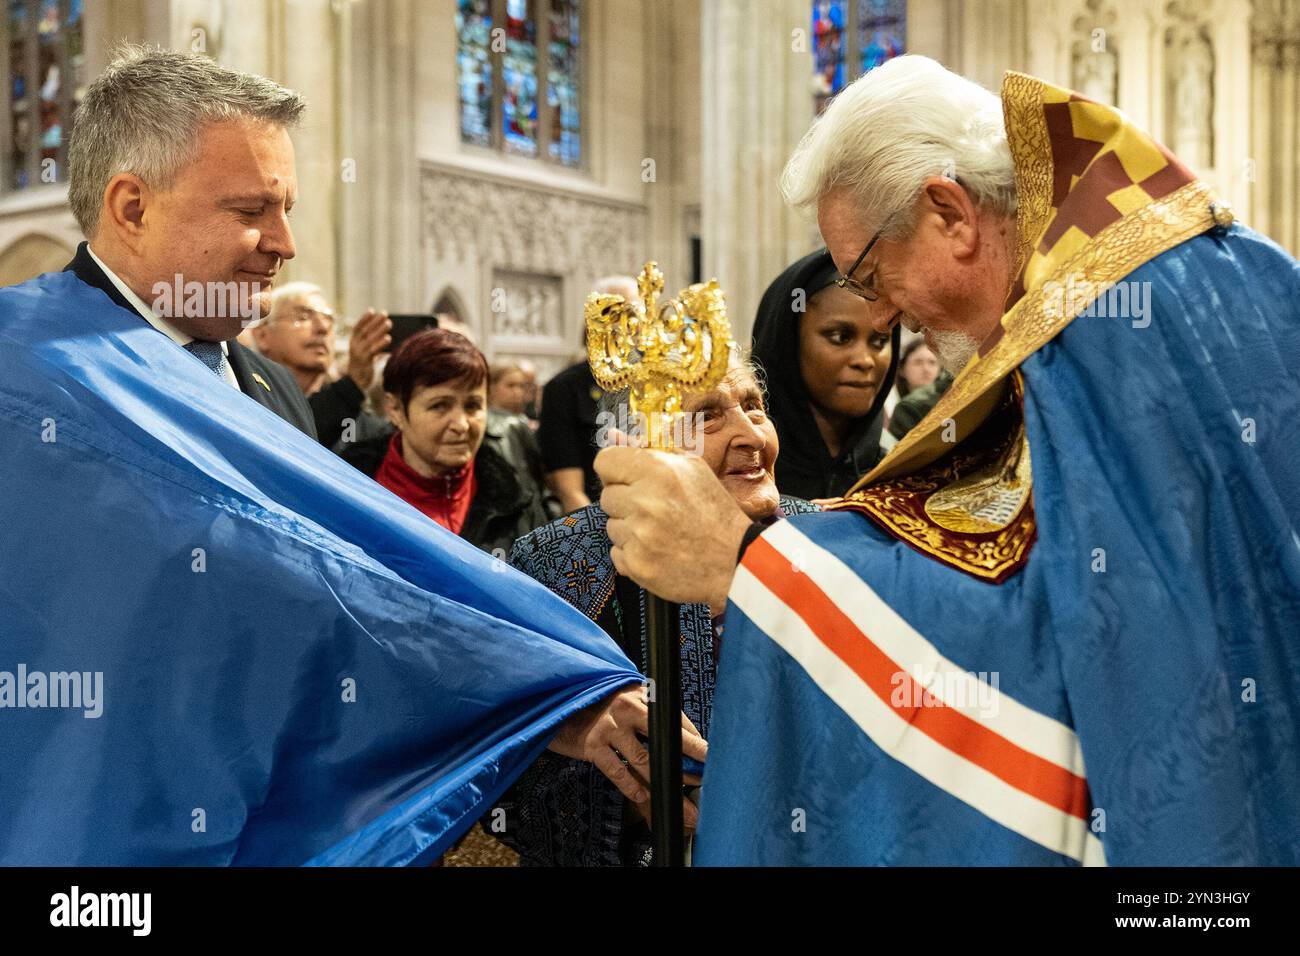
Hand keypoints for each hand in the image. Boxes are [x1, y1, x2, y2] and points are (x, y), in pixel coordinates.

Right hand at [346, 308, 391, 390]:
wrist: (355, 381)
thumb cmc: (362, 364)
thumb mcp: (363, 351)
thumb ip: (369, 341)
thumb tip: (382, 330)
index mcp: (353, 342)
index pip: (357, 327)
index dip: (364, 318)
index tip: (372, 310)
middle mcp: (354, 346)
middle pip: (365, 331)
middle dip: (375, 321)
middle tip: (384, 314)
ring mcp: (359, 353)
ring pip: (370, 339)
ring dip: (380, 330)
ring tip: (389, 323)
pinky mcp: (365, 360)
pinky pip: (373, 350)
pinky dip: (381, 343)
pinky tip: (388, 338)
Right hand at [549, 687, 706, 826]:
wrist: (559, 702)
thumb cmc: (598, 705)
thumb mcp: (627, 701)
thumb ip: (651, 717)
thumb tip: (685, 742)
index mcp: (642, 695)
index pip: (676, 721)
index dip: (695, 744)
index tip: (709, 760)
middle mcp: (628, 707)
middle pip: (667, 739)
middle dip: (689, 763)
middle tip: (706, 782)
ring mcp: (610, 726)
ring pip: (645, 760)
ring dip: (665, 785)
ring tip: (681, 805)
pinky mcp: (593, 744)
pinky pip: (617, 770)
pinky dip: (630, 786)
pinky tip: (642, 797)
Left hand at [595, 442, 750, 611]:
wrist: (735, 558)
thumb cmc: (715, 512)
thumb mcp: (691, 469)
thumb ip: (649, 450)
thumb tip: (614, 436)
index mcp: (658, 470)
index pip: (604, 461)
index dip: (615, 470)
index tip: (628, 478)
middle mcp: (645, 501)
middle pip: (606, 495)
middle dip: (626, 501)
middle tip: (657, 510)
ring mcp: (639, 535)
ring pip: (611, 525)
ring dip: (630, 529)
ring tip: (661, 531)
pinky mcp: (637, 564)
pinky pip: (616, 553)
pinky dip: (633, 553)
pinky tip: (658, 550)